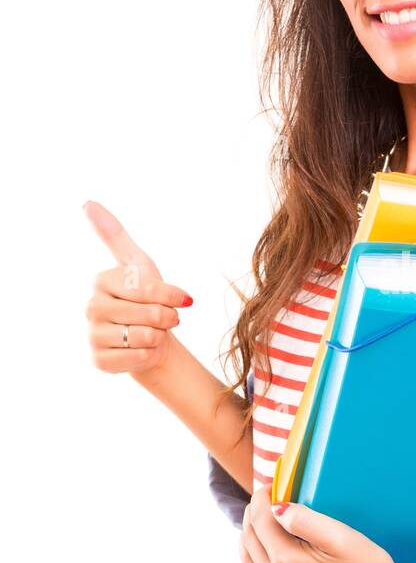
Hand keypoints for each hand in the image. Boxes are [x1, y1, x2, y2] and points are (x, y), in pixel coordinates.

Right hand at [83, 200, 192, 376]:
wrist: (152, 338)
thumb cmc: (147, 299)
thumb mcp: (138, 264)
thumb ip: (115, 234)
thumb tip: (87, 202)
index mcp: (102, 281)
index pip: (146, 287)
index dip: (170, 296)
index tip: (181, 299)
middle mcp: (91, 307)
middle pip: (149, 314)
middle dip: (168, 318)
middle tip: (168, 319)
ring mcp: (93, 335)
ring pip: (143, 337)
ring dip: (159, 337)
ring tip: (153, 333)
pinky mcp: (98, 360)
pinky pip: (136, 358)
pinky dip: (149, 356)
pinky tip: (144, 350)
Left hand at [239, 488, 415, 562]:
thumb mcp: (340, 536)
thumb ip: (304, 519)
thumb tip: (276, 508)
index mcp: (285, 561)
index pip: (260, 520)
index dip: (261, 498)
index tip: (270, 486)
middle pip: (249, 541)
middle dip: (253, 515)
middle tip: (264, 500)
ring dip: (250, 540)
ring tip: (262, 524)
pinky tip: (269, 559)